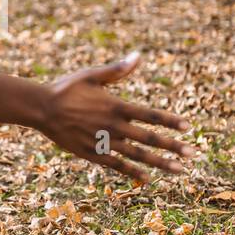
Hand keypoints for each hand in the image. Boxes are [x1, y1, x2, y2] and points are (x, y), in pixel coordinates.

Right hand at [38, 52, 195, 182]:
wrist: (41, 109)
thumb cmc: (66, 88)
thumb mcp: (92, 75)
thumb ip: (118, 70)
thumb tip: (138, 56)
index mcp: (116, 105)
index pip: (150, 115)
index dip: (170, 121)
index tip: (188, 127)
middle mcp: (113, 126)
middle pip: (149, 138)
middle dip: (173, 146)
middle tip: (193, 154)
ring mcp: (103, 142)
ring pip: (137, 155)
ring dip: (159, 163)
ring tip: (179, 170)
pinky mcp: (92, 154)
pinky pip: (116, 166)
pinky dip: (133, 172)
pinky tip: (148, 178)